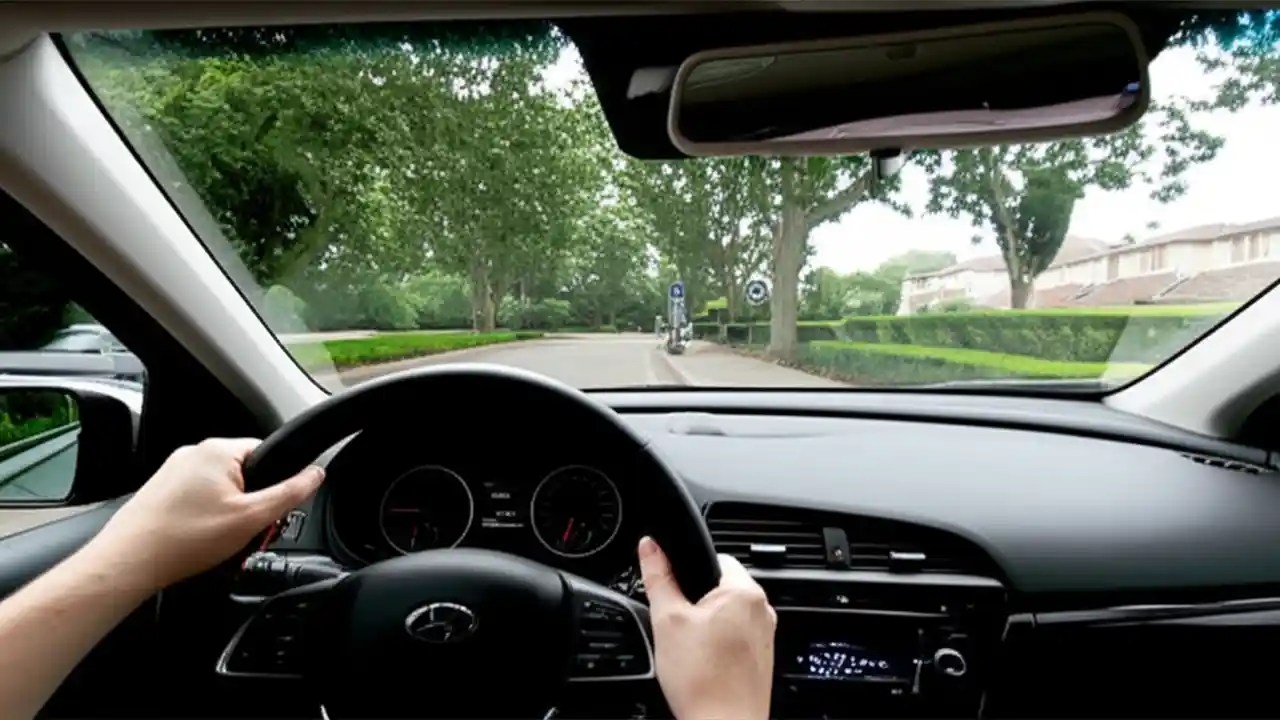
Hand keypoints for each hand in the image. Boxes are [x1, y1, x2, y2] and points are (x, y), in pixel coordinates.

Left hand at [89, 438, 324, 590]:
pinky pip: (197, 500)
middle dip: (250, 504)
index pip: (267, 453)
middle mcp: (193, 454)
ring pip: (221, 491)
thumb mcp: (252, 518)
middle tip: (245, 533)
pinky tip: (199, 542)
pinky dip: (205, 520)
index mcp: (217, 450)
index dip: (276, 484)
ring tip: (219, 542)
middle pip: (244, 474)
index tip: (269, 511)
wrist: (129, 563)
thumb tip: (316, 474)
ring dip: (228, 515)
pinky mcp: (160, 492)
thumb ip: (290, 493)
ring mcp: (173, 473)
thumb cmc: (184, 539)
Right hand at [639, 536, 775, 719]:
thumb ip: (658, 577)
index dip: (686, 569)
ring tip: (690, 648)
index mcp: (745, 591)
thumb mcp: (667, 620)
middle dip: (695, 601)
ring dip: (706, 624)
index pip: (714, 557)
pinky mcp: (761, 657)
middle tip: (678, 625)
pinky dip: (717, 644)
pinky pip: (735, 637)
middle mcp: (763, 610)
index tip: (673, 590)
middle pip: (719, 587)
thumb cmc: (702, 681)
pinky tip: (703, 663)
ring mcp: (765, 635)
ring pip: (726, 614)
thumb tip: (650, 546)